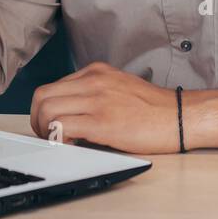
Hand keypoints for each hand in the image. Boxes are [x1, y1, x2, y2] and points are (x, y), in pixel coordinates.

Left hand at [30, 62, 180, 153]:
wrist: (180, 117)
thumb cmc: (154, 109)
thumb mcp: (118, 88)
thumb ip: (92, 93)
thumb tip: (70, 113)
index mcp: (95, 72)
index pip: (52, 87)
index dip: (44, 110)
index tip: (50, 125)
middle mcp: (93, 81)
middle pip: (42, 96)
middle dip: (37, 121)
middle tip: (47, 136)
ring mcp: (97, 100)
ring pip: (47, 111)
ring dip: (45, 131)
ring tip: (58, 143)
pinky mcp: (102, 122)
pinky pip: (63, 127)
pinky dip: (58, 139)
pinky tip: (71, 146)